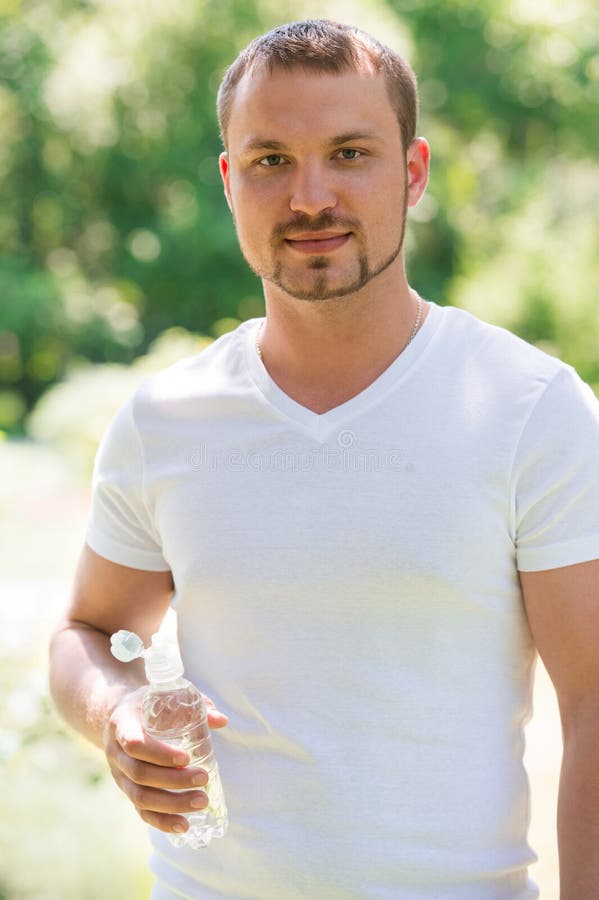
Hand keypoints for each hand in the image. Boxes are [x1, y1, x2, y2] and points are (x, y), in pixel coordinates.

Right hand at [103, 687, 227, 834]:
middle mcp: (116, 753)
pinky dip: (162, 822)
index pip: (134, 743)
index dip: (159, 754)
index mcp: (122, 724)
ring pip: (140, 797)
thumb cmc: (148, 705)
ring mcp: (119, 775)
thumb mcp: (165, 696)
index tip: (186, 757)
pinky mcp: (127, 790)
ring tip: (201, 801)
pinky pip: (141, 811)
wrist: (117, 716)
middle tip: (203, 778)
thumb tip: (222, 720)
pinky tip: (184, 825)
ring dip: (172, 804)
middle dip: (174, 780)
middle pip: (140, 774)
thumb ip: (194, 705)